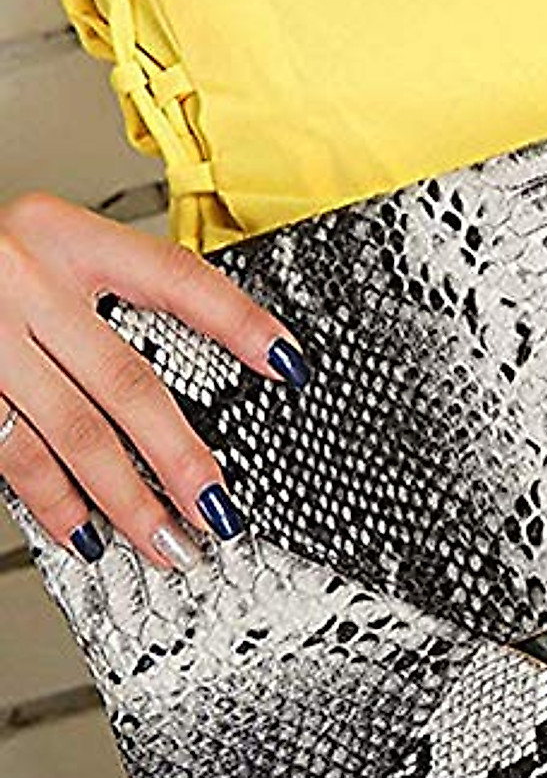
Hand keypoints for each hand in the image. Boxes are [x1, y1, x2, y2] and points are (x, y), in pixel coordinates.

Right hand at [0, 191, 309, 570]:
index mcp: (68, 237)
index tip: (288, 365)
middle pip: (129, 383)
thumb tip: (208, 352)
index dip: (239, 324)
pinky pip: (15, 456)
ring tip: (167, 540)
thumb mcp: (54, 247)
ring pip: (74, 433)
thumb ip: (113, 287)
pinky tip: (88, 531)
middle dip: (181, 458)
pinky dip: (56, 501)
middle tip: (218, 508)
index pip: (177, 280)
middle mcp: (26, 281)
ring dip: (127, 500)